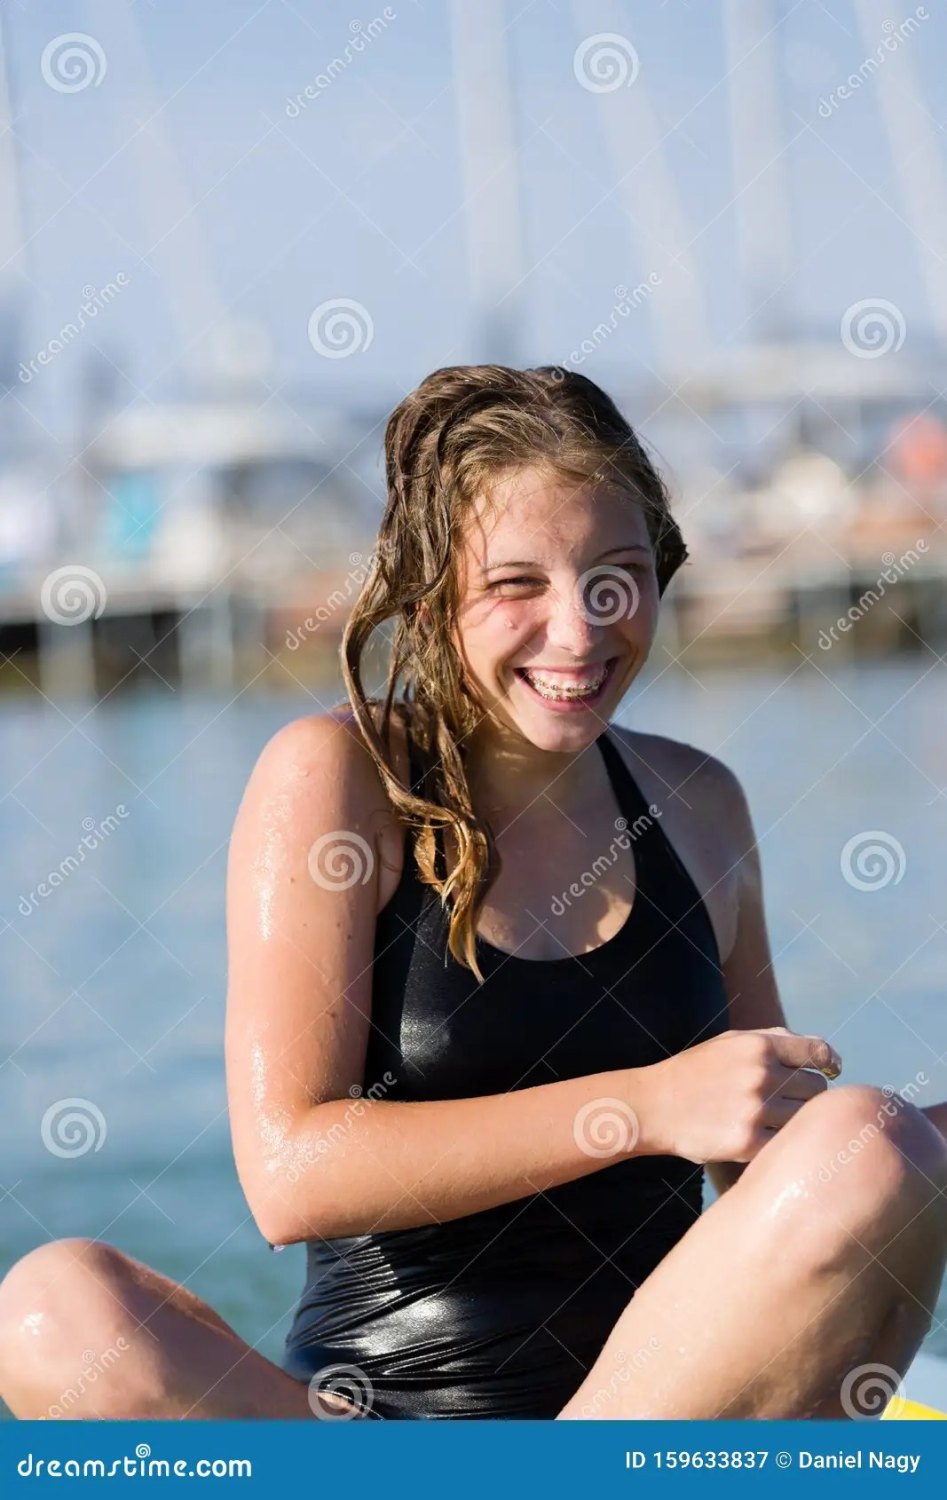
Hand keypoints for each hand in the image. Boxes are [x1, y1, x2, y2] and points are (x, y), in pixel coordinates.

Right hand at [643, 1026, 841, 1164]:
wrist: (653, 1106)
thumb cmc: (696, 1072)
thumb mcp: (730, 1042)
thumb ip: (776, 1040)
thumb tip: (824, 1051)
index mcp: (758, 1046)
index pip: (817, 1053)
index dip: (828, 1063)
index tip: (830, 1071)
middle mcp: (761, 1075)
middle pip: (816, 1089)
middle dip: (806, 1094)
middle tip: (786, 1100)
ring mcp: (756, 1110)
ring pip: (805, 1118)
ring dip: (795, 1119)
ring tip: (772, 1118)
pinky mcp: (749, 1142)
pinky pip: (786, 1142)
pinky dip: (782, 1141)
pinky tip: (766, 1136)